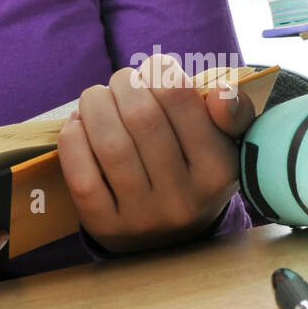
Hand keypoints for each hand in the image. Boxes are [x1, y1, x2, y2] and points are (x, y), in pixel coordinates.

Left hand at [57, 53, 254, 253]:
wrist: (170, 240)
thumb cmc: (194, 170)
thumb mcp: (225, 145)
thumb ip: (233, 113)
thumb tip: (223, 92)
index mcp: (217, 170)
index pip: (178, 97)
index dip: (158, 69)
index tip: (153, 70)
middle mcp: (182, 198)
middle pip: (139, 115)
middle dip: (122, 83)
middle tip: (122, 83)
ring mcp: (142, 217)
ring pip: (109, 143)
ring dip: (94, 105)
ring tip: (97, 99)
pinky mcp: (105, 226)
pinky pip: (81, 174)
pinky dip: (74, 139)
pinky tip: (79, 126)